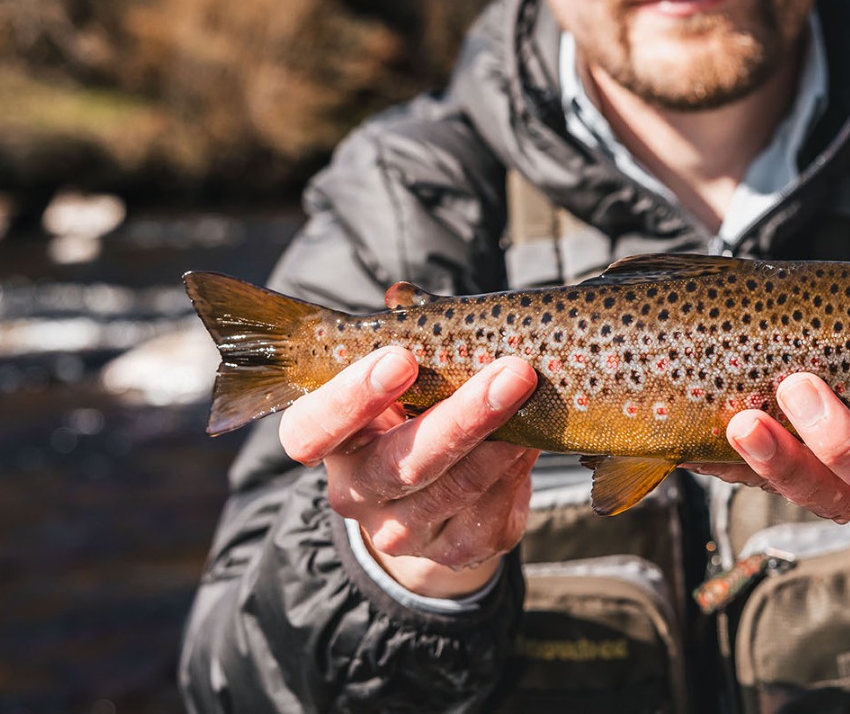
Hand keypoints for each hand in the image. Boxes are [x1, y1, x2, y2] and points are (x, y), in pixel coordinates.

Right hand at [279, 346, 539, 597]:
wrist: (427, 506)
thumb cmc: (408, 420)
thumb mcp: (394, 384)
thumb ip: (401, 344)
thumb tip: (402, 297)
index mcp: (331, 444)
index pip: (314, 429)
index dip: (352, 397)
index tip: (401, 359)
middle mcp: (357, 494)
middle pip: (402, 463)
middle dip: (463, 416)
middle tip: (512, 372)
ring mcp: (403, 531)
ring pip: (457, 488)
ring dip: (503, 439)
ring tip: (536, 396)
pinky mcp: (455, 551)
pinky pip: (491, 514)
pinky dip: (517, 470)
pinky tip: (533, 437)